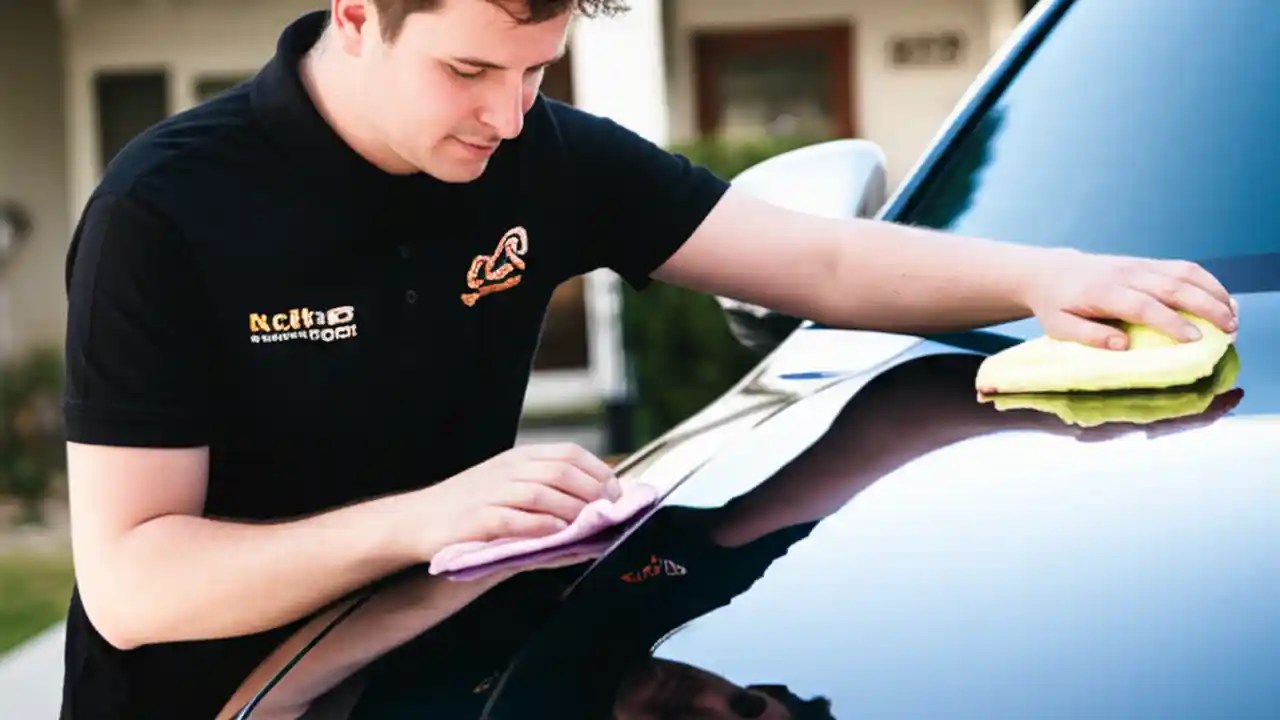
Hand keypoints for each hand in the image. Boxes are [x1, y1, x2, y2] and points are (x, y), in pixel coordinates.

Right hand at [405, 443, 619, 561]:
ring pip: (543, 493)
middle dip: (593, 492)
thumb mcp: (508, 486)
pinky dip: (542, 526)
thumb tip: (593, 504)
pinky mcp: (477, 519)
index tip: (616, 493)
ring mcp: (491, 493)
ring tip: (589, 524)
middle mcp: (508, 470)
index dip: (599, 472)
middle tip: (609, 513)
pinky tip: (558, 534)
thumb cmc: (468, 506)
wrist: (416, 520)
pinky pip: (516, 519)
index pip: (570, 453)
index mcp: (519, 458)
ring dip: (573, 510)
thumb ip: (545, 489)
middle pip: (562, 471)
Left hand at [1019, 249, 1237, 349]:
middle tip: (1230, 329)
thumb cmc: (1056, 305)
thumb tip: (1123, 345)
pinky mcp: (1147, 263)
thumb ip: (1089, 337)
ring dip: (1213, 292)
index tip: (1195, 340)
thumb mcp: (1059, 327)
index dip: (1171, 323)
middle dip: (1205, 307)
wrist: (1049, 272)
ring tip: (1233, 315)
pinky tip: (1221, 298)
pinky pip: (1182, 267)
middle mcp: (1126, 274)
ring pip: (1184, 273)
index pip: (1143, 306)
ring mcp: (1139, 265)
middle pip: (1173, 287)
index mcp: (1104, 292)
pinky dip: (1207, 281)